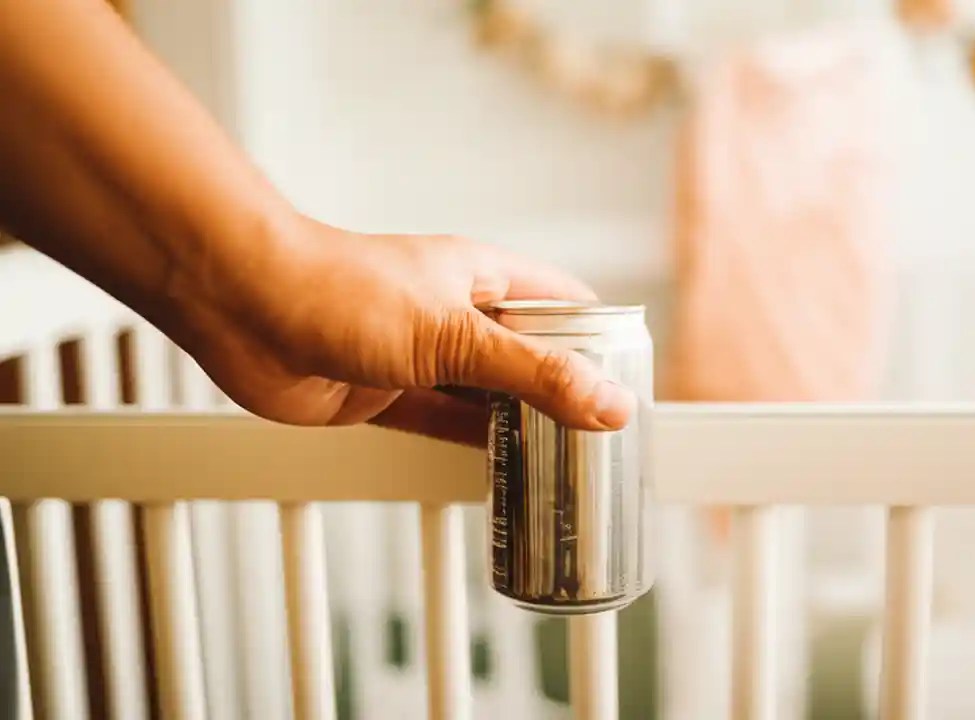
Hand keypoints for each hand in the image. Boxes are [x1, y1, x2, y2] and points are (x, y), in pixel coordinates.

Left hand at [163, 215, 635, 446]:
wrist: (242, 307)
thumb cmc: (343, 291)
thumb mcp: (455, 335)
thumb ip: (535, 374)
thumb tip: (609, 406)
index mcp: (483, 277)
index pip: (563, 304)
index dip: (599, 338)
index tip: (630, 380)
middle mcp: (456, 314)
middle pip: (528, 355)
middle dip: (563, 392)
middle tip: (602, 438)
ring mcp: (421, 355)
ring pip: (487, 395)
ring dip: (518, 425)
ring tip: (564, 462)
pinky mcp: (386, 394)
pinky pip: (444, 423)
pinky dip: (473, 447)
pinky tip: (503, 469)